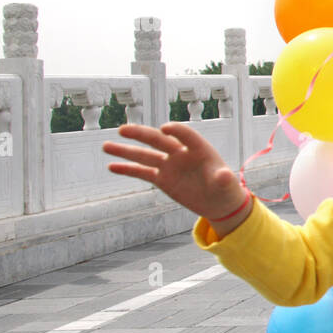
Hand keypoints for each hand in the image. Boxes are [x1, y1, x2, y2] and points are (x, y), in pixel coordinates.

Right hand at [103, 122, 247, 225]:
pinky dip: (128, 170)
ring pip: (145, 156)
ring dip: (126, 151)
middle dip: (141, 135)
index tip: (165, 129)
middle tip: (122, 130)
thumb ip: (224, 179)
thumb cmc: (225, 189)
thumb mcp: (227, 186)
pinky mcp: (162, 179)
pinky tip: (111, 166)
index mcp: (199, 149)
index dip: (176, 131)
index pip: (186, 135)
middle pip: (159, 141)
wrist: (218, 202)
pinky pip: (142, 173)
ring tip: (106, 146)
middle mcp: (181, 154)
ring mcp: (170, 165)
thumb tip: (225, 175)